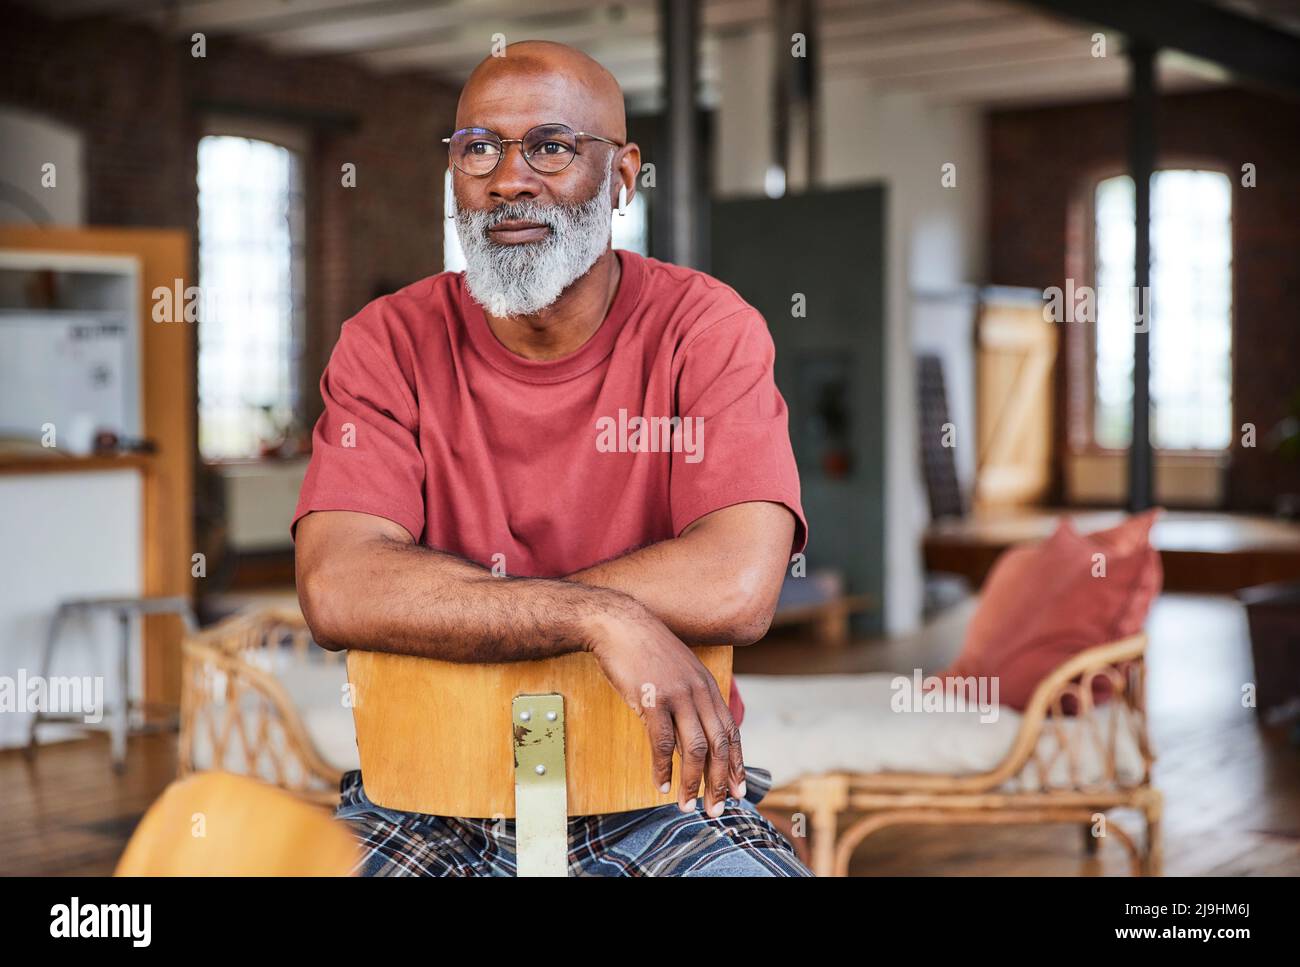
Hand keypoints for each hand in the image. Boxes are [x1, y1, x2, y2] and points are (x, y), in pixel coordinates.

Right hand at [586, 601, 744, 816]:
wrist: (620, 625)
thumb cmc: (646, 650)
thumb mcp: (680, 668)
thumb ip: (693, 694)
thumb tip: (696, 725)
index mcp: (707, 686)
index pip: (730, 731)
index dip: (736, 763)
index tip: (739, 789)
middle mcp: (698, 692)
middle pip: (718, 745)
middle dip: (720, 781)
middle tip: (717, 808)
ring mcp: (677, 695)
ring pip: (694, 748)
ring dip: (693, 782)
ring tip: (688, 805)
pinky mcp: (652, 700)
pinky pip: (662, 743)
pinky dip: (663, 768)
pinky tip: (662, 785)